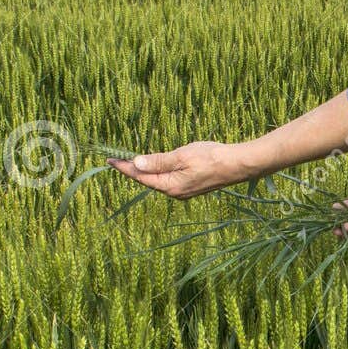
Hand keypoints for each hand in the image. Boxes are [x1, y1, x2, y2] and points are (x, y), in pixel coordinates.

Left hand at [106, 141, 247, 198]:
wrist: (237, 165)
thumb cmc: (210, 158)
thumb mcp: (181, 156)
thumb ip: (157, 161)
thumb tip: (135, 164)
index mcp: (170, 186)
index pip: (140, 176)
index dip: (124, 167)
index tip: (110, 160)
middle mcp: (175, 192)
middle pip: (147, 180)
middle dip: (132, 170)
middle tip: (117, 159)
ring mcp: (184, 190)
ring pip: (158, 180)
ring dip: (145, 171)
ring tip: (132, 162)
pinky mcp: (191, 186)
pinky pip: (168, 179)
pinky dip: (158, 172)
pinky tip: (156, 165)